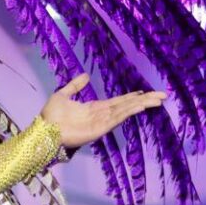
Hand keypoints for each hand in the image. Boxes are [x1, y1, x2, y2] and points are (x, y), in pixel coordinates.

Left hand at [39, 74, 166, 148]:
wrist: (43, 130)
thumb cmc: (50, 115)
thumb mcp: (63, 94)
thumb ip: (75, 85)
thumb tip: (86, 75)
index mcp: (95, 107)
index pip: (118, 101)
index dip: (132, 96)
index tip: (145, 92)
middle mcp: (102, 115)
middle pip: (127, 105)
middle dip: (144, 100)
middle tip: (162, 95)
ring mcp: (102, 122)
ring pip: (126, 111)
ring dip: (141, 105)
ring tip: (157, 99)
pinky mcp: (100, 129)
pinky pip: (117, 119)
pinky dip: (129, 112)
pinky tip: (140, 106)